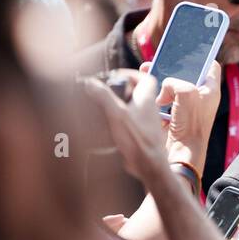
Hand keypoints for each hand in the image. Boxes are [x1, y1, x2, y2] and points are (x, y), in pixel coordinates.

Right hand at [81, 68, 170, 185]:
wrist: (148, 165)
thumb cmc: (138, 139)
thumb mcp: (117, 114)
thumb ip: (103, 96)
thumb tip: (90, 82)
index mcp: (146, 99)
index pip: (145, 78)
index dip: (132, 74)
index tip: (117, 76)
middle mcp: (148, 109)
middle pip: (136, 92)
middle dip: (122, 89)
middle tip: (106, 91)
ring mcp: (145, 122)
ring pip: (132, 107)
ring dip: (119, 105)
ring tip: (103, 106)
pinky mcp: (140, 134)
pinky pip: (129, 121)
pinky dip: (119, 119)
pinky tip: (107, 125)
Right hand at [146, 59, 221, 170]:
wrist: (181, 154)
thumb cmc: (190, 125)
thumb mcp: (185, 93)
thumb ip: (174, 82)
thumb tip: (163, 90)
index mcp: (210, 90)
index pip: (210, 66)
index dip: (201, 56)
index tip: (188, 50)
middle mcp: (200, 98)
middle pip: (186, 74)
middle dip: (170, 67)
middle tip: (157, 59)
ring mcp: (186, 108)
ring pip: (171, 86)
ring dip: (158, 81)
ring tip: (146, 72)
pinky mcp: (173, 116)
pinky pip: (162, 101)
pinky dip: (154, 96)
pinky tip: (146, 92)